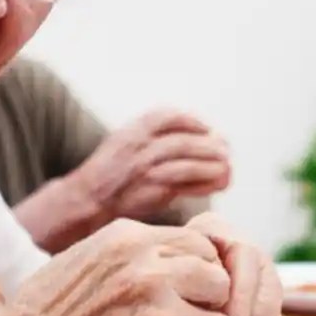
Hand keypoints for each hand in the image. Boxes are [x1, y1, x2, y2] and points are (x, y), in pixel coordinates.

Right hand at [0, 216, 280, 315]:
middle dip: (211, 302)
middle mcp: (149, 269)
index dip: (201, 269)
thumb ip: (141, 249)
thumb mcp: (94, 254)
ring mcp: (158, 310)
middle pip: (220, 280)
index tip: (190, 288)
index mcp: (131, 238)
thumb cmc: (51, 308)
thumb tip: (191, 254)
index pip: (202, 244)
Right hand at [71, 109, 230, 220]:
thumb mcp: (126, 140)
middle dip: (209, 145)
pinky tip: (218, 183)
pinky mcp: (151, 191)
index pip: (168, 116)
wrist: (88, 199)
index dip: (192, 121)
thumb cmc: (112, 171)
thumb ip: (154, 135)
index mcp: (132, 130)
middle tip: (225, 151)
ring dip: (212, 165)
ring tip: (227, 168)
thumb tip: (201, 134)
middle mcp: (139, 147)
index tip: (207, 128)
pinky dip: (205, 183)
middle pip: (183, 141)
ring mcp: (144, 169)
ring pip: (186, 161)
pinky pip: (184, 184)